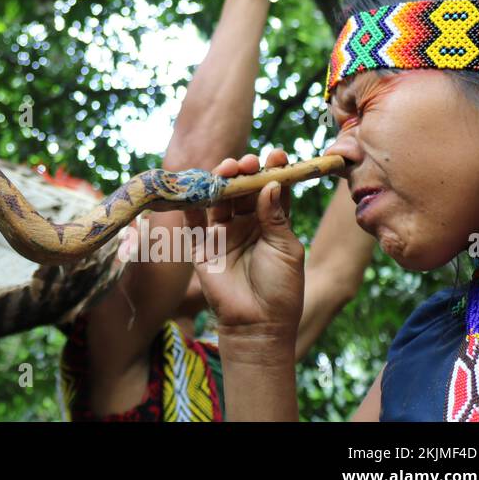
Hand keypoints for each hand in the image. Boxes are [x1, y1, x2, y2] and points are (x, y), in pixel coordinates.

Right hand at [183, 149, 303, 340]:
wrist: (256, 323)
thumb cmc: (280, 288)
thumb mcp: (286, 249)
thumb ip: (276, 216)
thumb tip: (271, 184)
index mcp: (272, 224)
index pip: (272, 190)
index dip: (274, 171)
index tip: (278, 155)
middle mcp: (246, 224)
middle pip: (243, 189)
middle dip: (245, 171)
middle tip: (248, 162)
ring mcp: (222, 233)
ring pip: (219, 198)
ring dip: (222, 180)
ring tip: (228, 168)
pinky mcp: (201, 244)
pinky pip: (193, 218)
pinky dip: (192, 200)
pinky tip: (196, 184)